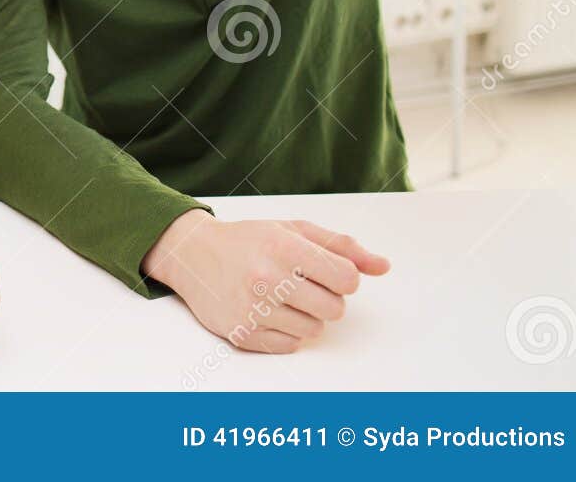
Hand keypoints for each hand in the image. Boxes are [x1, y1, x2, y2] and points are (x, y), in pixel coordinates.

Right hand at [143, 210, 390, 352]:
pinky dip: (285, 331)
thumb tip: (384, 266)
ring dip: (305, 315)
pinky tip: (267, 311)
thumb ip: (341, 246)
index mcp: (284, 248)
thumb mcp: (293, 230)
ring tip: (280, 297)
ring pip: (314, 330)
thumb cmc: (249, 241)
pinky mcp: (242, 334)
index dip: (342, 276)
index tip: (325, 271)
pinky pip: (291, 345)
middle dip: (325, 298)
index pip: (347, 278)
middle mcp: (267, 278)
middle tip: (300, 285)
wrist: (191, 254)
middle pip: (335, 309)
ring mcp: (253, 309)